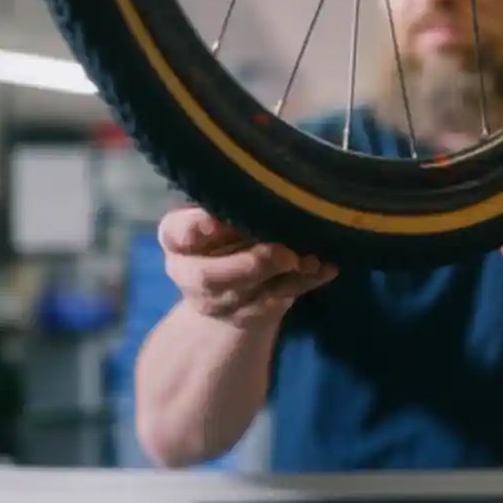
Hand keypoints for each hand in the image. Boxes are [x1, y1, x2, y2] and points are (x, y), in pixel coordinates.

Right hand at [158, 206, 337, 327]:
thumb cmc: (223, 230)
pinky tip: (326, 268)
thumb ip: (233, 204)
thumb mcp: (218, 210)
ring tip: (311, 259)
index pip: (179, 232)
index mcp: (177, 238)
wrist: (226, 282)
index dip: (196, 227)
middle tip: (284, 252)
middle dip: (250, 265)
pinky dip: (305, 283)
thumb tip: (270, 188)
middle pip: (211, 277)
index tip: (216, 220)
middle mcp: (189, 273)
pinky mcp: (250, 315)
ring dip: (285, 277)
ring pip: (249, 295)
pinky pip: (280, 299)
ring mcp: (219, 301)